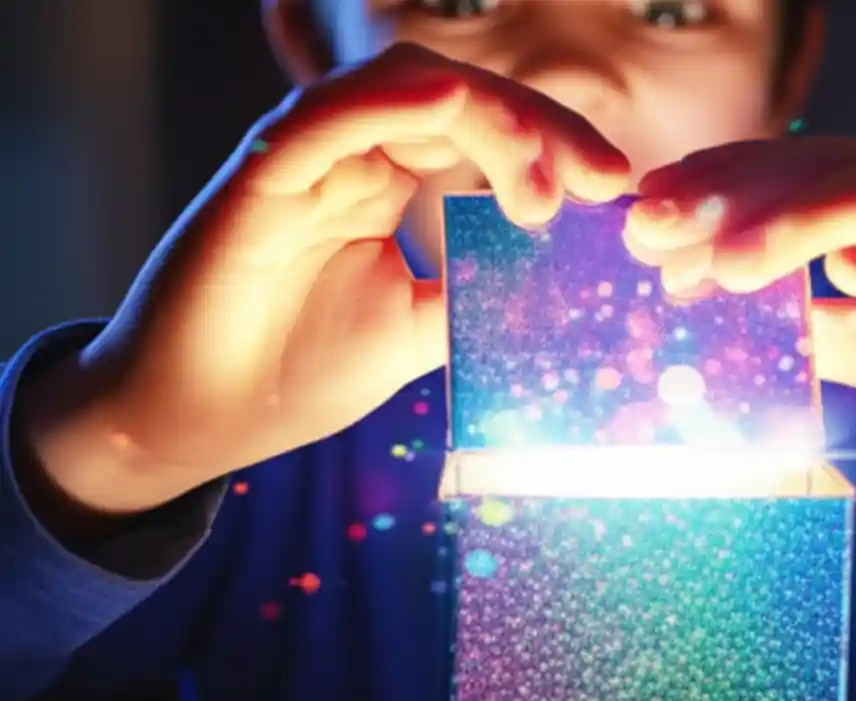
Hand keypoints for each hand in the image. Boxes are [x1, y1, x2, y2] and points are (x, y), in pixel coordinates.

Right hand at [18, 43, 629, 517]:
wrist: (201, 421)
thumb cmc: (299, 371)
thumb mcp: (423, 328)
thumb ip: (482, 288)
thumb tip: (563, 270)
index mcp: (390, 183)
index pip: (484, 132)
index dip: (555, 147)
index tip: (617, 190)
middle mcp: (352, 156)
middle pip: (459, 95)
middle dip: (542, 127)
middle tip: (603, 179)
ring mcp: (307, 158)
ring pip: (405, 87)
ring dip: (488, 116)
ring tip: (542, 180)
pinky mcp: (260, 175)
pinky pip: (328, 114)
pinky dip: (390, 102)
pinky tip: (452, 109)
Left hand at [622, 137, 855, 540]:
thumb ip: (812, 321)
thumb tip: (726, 309)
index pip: (800, 169)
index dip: (720, 184)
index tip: (644, 216)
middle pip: (833, 167)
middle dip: (736, 195)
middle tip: (655, 230)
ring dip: (803, 221)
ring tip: (727, 264)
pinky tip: (848, 271)